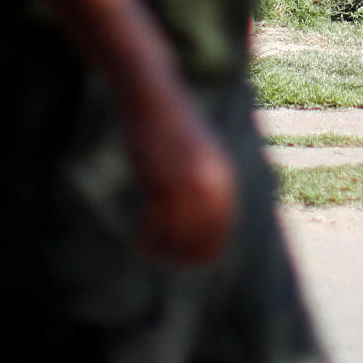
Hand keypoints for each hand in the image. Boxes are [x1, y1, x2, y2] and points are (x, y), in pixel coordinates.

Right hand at [127, 95, 235, 265]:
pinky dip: (148, 239)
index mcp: (223, 179)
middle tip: (168, 261)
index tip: (191, 260)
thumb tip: (210, 216)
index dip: (206, 250)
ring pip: (177, 236)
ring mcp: (183, 184)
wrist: (154, 100)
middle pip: (200, 238)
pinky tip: (140, 243)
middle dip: (184, 255)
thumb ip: (211, 183)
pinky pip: (154, 224)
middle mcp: (208, 185)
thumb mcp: (203, 153)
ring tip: (152, 253)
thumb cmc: (176, 127)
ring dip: (164, 250)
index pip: (221, 230)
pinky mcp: (157, 181)